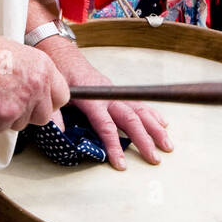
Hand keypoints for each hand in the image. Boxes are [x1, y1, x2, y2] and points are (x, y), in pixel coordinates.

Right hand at [0, 28, 69, 131]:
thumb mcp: (22, 56)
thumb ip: (36, 77)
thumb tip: (39, 96)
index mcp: (45, 68)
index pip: (63, 97)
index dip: (49, 102)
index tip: (40, 103)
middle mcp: (38, 85)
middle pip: (44, 117)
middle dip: (28, 114)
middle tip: (12, 102)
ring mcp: (23, 101)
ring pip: (21, 124)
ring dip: (7, 116)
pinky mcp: (5, 114)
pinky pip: (0, 127)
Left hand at [35, 34, 172, 169]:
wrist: (65, 56)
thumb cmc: (61, 75)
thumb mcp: (55, 94)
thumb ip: (56, 114)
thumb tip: (60, 133)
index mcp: (93, 98)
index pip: (106, 126)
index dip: (114, 145)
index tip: (121, 164)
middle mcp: (109, 95)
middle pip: (130, 119)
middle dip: (144, 140)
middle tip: (154, 159)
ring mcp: (115, 93)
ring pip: (140, 110)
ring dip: (155, 128)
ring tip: (167, 145)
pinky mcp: (118, 92)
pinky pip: (138, 103)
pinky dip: (152, 114)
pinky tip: (163, 124)